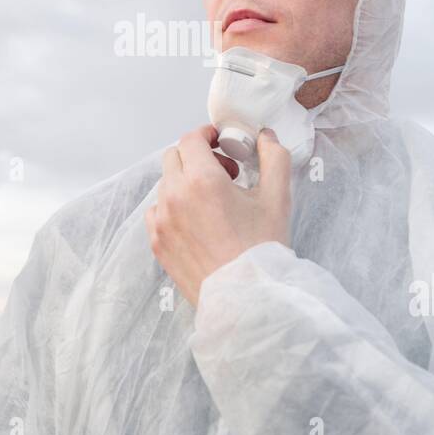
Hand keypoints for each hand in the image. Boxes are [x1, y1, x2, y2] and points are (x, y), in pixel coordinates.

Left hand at [146, 124, 291, 308]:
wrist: (247, 298)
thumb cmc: (261, 250)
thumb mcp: (277, 198)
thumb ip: (274, 158)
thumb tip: (266, 137)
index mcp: (201, 180)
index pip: (191, 139)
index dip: (207, 135)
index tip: (221, 142)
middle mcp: (174, 196)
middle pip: (174, 157)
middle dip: (197, 156)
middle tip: (224, 172)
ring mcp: (161, 221)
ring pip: (165, 184)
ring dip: (185, 181)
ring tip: (213, 200)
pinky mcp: (157, 243)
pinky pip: (156, 212)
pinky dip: (172, 207)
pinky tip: (196, 221)